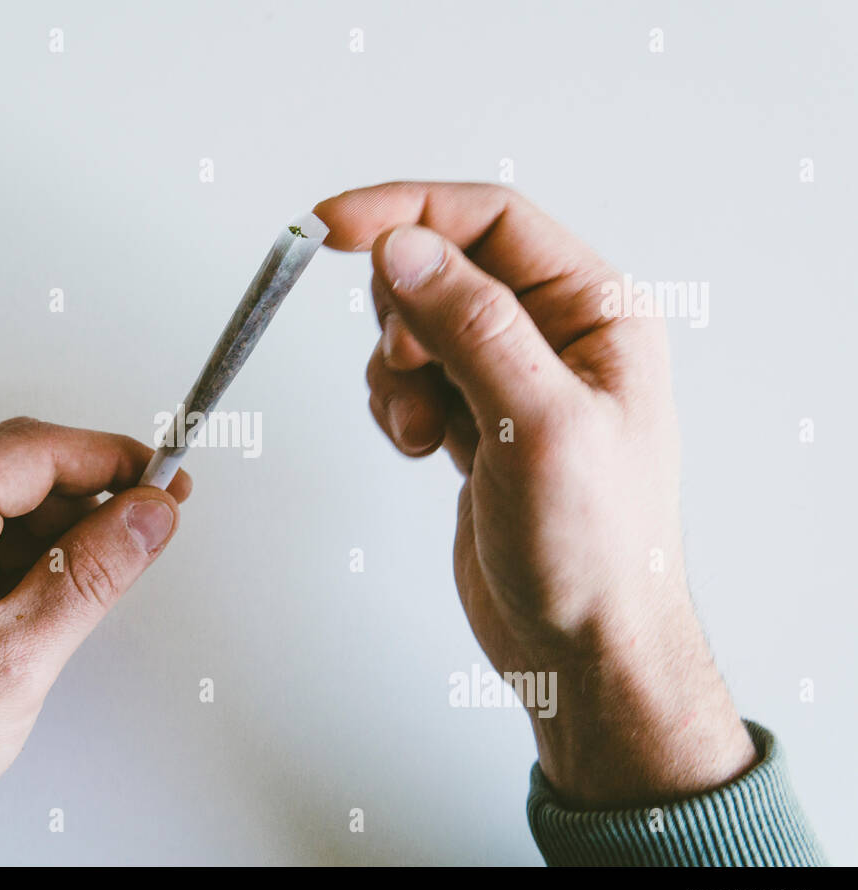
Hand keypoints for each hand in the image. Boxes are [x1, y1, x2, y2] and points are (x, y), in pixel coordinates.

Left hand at [0, 418, 190, 824]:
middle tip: (144, 523)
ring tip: (79, 586)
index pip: (29, 450)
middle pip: (9, 460)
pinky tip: (34, 591)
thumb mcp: (17, 659)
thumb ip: (92, 573)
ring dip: (49, 524)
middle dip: (84, 491)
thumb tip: (147, 515)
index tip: (164, 477)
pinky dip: (12, 544)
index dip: (109, 459)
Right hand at [314, 182, 755, 807]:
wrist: (580, 646)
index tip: (327, 229)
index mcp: (595, 310)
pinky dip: (396, 405)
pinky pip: (410, 377)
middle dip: (401, 315)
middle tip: (411, 374)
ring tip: (422, 430)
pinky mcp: (477, 420)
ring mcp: (512, 378)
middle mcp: (555, 333)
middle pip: (442, 266)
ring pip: (416, 324)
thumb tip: (402, 249)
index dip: (404, 211)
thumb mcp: (537, 425)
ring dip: (395, 372)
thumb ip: (471, 325)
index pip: (488, 219)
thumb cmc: (591, 550)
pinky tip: (422, 448)